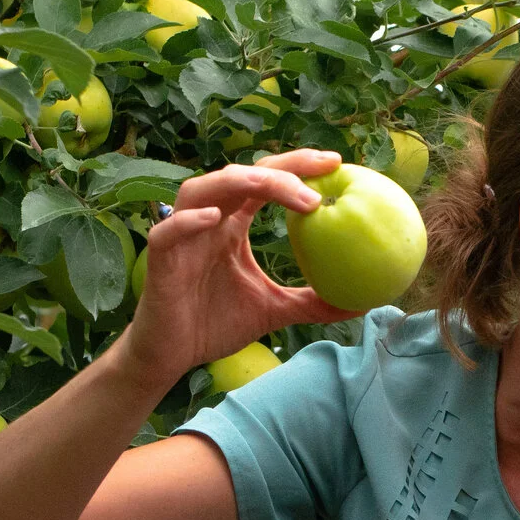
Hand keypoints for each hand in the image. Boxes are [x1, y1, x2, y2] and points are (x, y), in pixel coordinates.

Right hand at [114, 148, 347, 388]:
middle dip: (282, 167)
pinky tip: (214, 218)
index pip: (265, 181)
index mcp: (233, 223)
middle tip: (323, 170)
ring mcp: (181, 236)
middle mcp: (208, 219)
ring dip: (240, 182)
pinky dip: (188, 221)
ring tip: (280, 190)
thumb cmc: (216, 324)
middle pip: (241, 175)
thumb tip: (360, 305)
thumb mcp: (274, 310)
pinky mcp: (159, 259)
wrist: (173, 356)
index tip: (336, 163)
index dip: (298, 166)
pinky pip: (168, 232)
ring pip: (202, 189)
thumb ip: (312, 302)